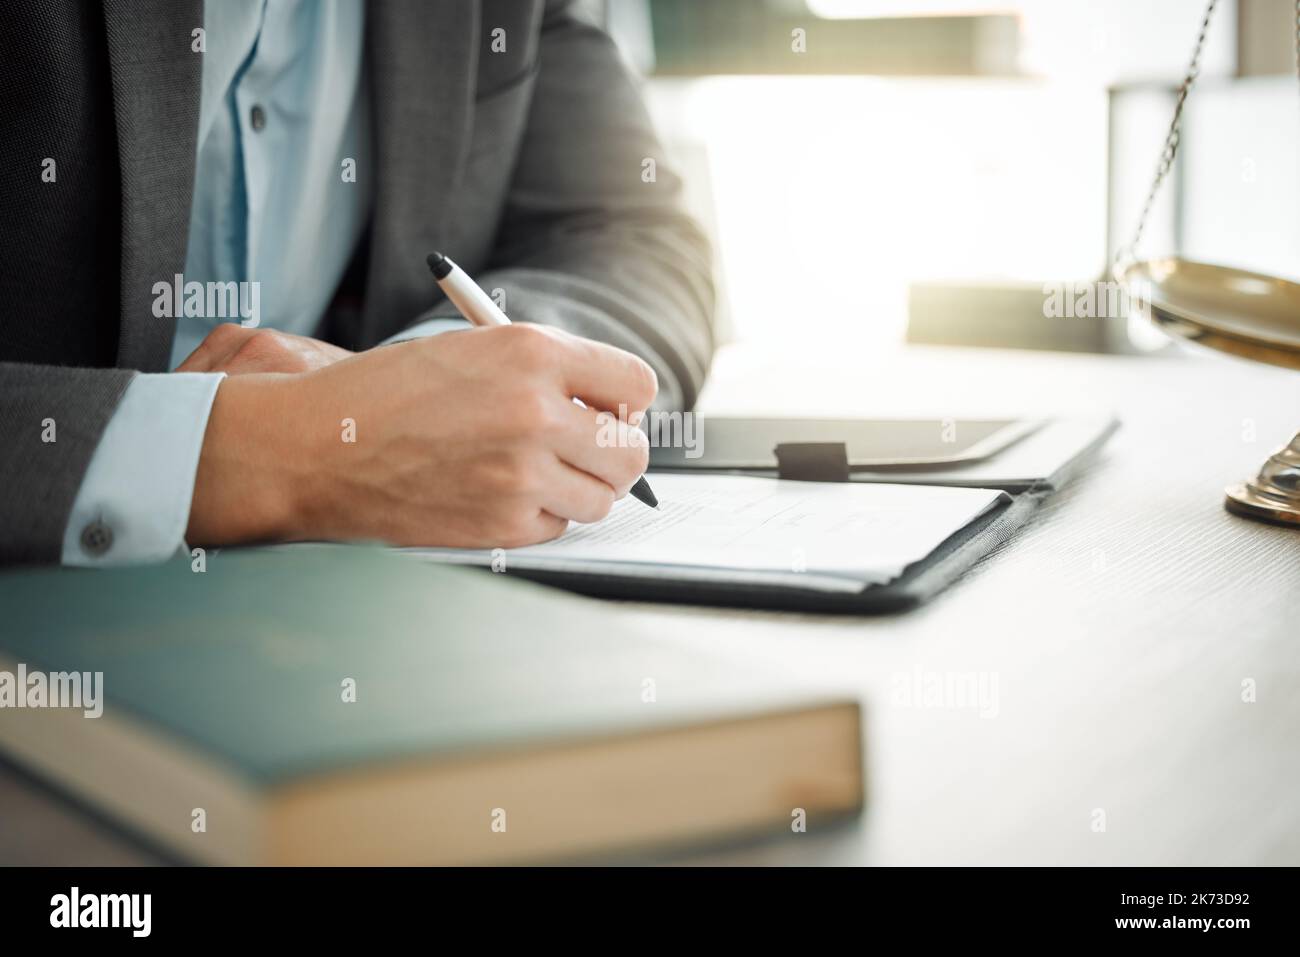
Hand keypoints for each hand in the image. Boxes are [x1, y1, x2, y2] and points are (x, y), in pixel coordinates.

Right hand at [186, 323, 655, 548]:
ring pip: (602, 497)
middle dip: (612, 453)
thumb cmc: (387, 393)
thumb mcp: (472, 349)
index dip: (623, 401)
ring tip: (532, 473)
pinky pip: (557, 527)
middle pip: (631, 451)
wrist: (314, 447)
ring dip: (578, 488)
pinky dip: (538, 516)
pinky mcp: (503, 525)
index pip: (636, 383)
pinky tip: (495, 494)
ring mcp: (523, 475)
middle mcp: (538, 412)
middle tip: (580, 451)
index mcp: (532, 352)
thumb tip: (607, 406)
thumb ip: (545, 371)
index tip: (605, 411)